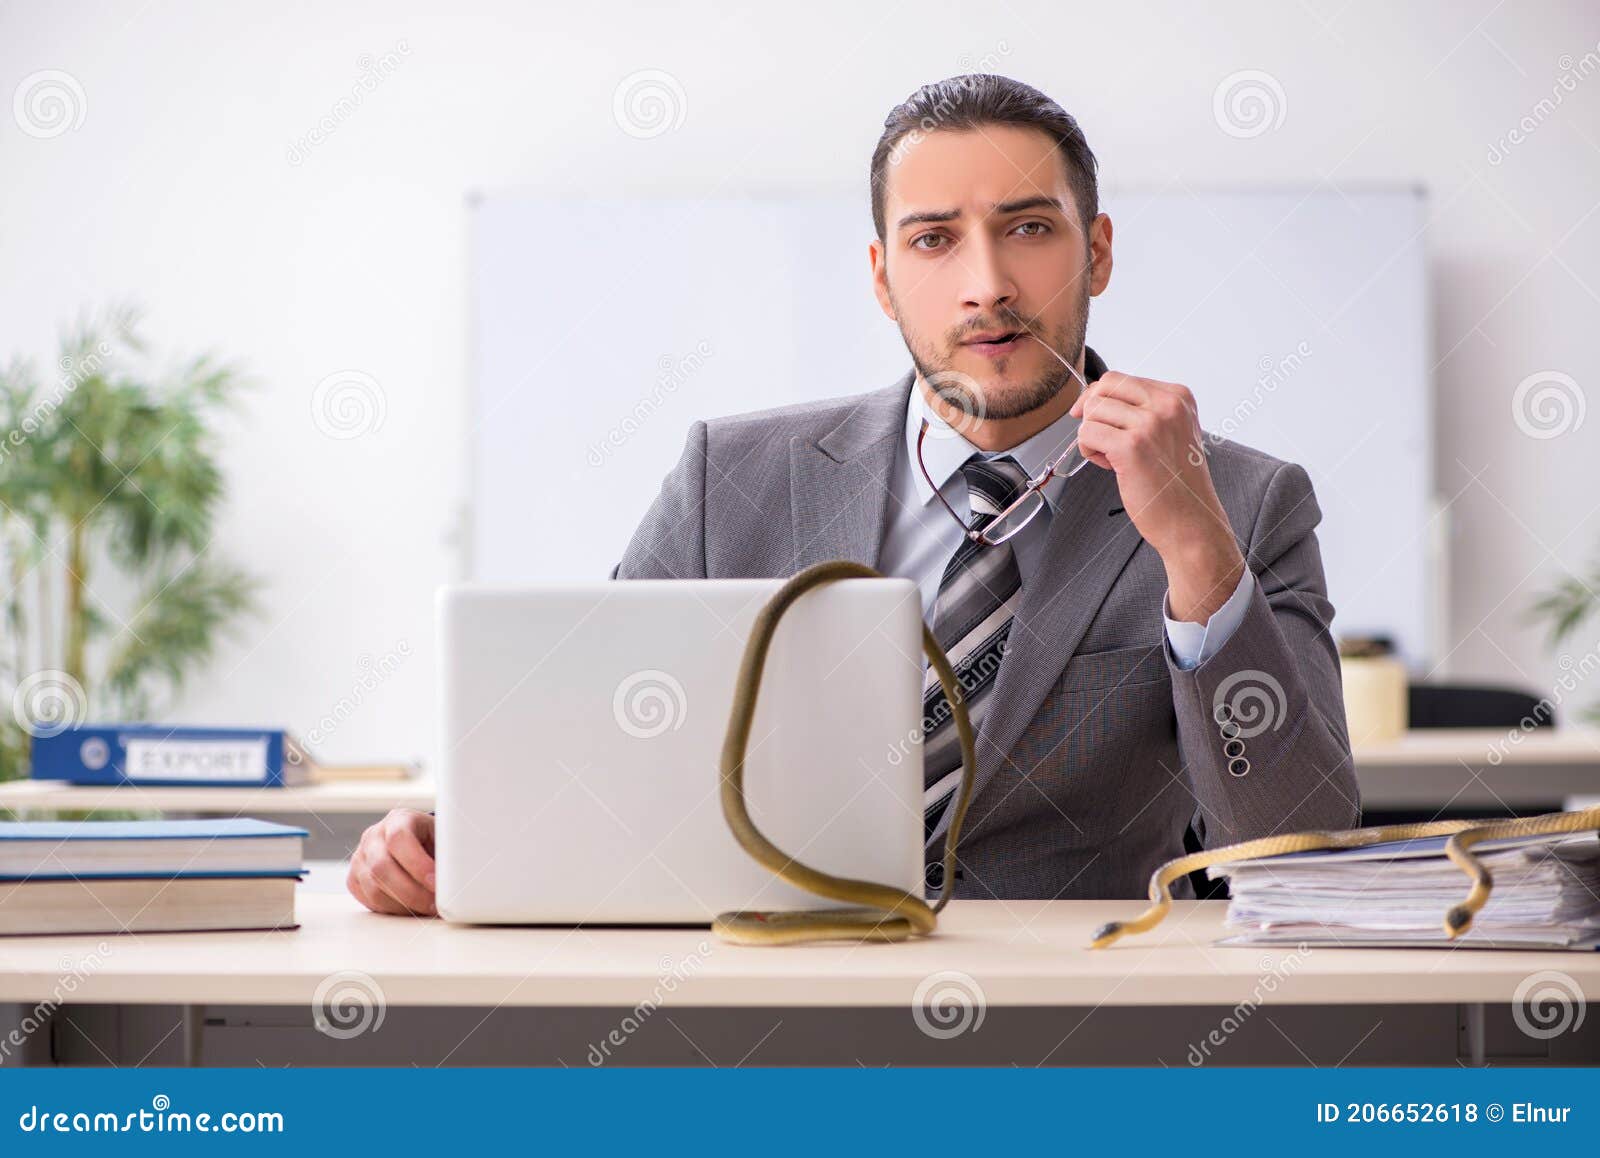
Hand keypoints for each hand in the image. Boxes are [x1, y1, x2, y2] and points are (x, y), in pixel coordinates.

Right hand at [347, 807, 437, 915]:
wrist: (414, 842)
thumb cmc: (431, 841)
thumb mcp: (442, 837)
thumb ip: (447, 852)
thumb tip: (457, 877)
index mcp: (398, 819)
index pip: (399, 838)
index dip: (417, 863)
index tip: (436, 881)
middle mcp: (373, 836)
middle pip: (382, 867)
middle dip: (411, 892)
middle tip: (435, 905)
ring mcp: (360, 858)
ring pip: (374, 888)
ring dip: (404, 904)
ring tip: (427, 909)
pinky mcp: (354, 879)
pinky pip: (369, 900)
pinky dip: (392, 909)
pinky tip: (411, 908)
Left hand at [1070, 371, 1243, 622]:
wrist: (1191, 521)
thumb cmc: (1176, 482)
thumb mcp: (1171, 432)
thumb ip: (1143, 410)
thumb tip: (1094, 397)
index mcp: (1178, 396)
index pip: (1121, 379)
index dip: (1100, 400)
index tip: (1098, 420)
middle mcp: (1167, 405)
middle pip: (1104, 387)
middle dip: (1091, 412)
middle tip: (1100, 438)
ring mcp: (1150, 424)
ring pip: (1092, 411)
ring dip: (1092, 435)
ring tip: (1111, 457)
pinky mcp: (1131, 447)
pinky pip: (1087, 433)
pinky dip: (1088, 450)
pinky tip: (1108, 465)